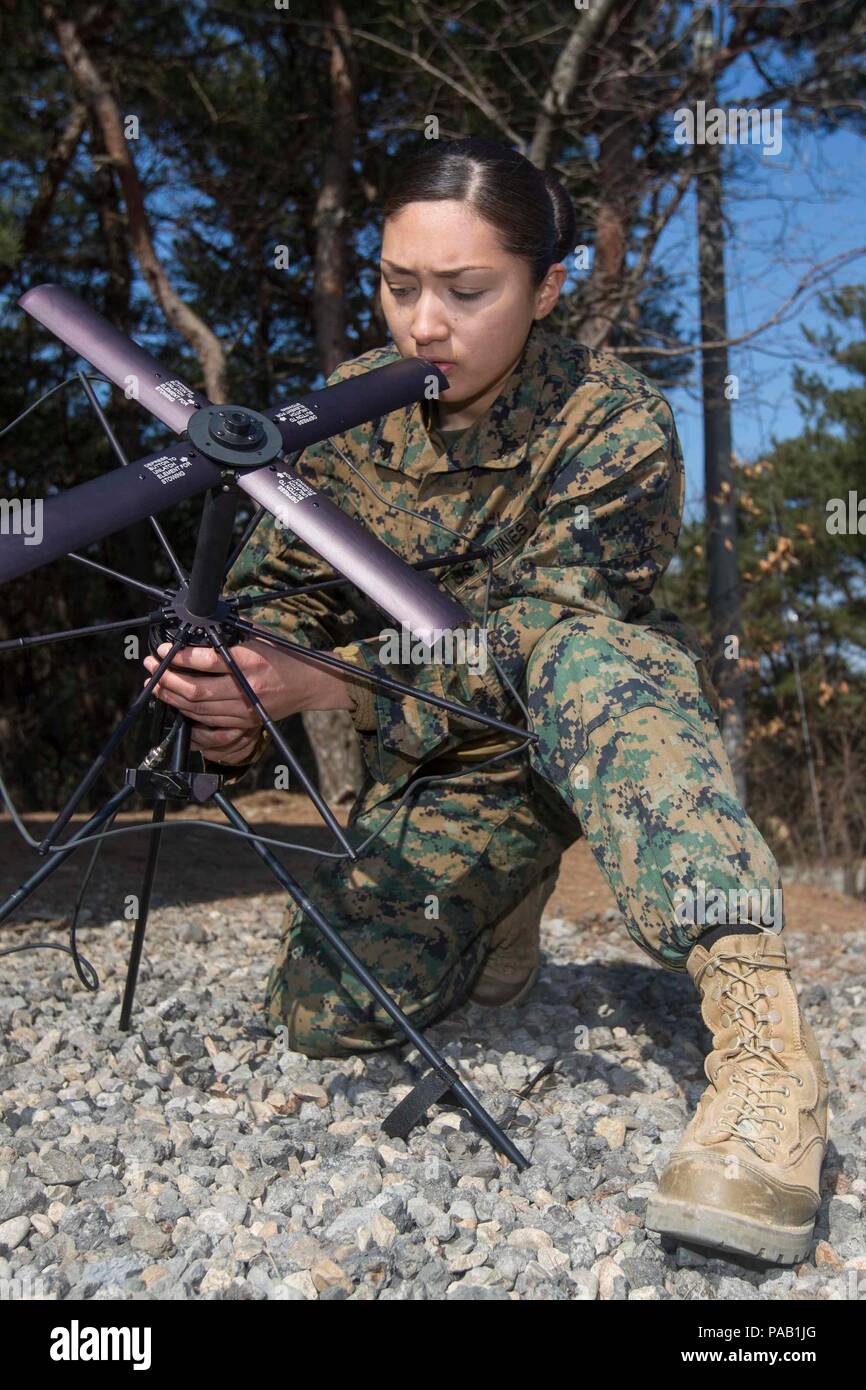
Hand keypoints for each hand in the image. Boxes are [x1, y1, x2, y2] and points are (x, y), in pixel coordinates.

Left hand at [142, 636, 350, 764]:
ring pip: (198, 709)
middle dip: (167, 679)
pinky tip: (176, 707)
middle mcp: (246, 688)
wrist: (308, 683)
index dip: (178, 656)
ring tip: (156, 685)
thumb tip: (194, 636)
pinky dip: (188, 717)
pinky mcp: (245, 723)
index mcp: (249, 661)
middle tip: (150, 668)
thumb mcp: (257, 640)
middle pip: (196, 690)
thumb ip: (228, 640)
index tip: (162, 650)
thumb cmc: (282, 656)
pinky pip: (209, 726)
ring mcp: (244, 710)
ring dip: (172, 698)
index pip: (205, 661)